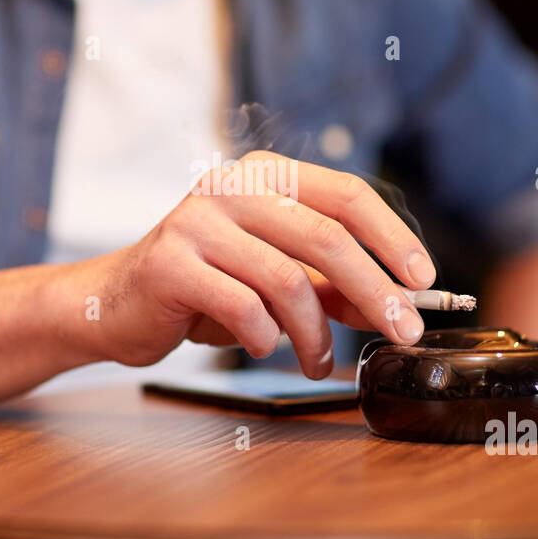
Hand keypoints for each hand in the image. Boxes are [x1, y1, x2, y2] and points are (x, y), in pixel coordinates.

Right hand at [84, 151, 436, 378]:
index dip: (392, 237)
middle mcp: (231, 186)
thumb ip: (330, 285)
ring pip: (287, 280)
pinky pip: (243, 308)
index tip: (423, 280)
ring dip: (316, 333)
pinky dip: (265, 338)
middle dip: (374, 291)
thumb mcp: (274, 278)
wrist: (114, 303)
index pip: (346, 194)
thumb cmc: (202, 287)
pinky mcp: (170, 262)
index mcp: (264, 175)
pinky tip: (263, 347)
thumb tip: (395, 305)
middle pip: (327, 237)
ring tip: (320, 363)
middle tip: (403, 331)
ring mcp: (197, 221)